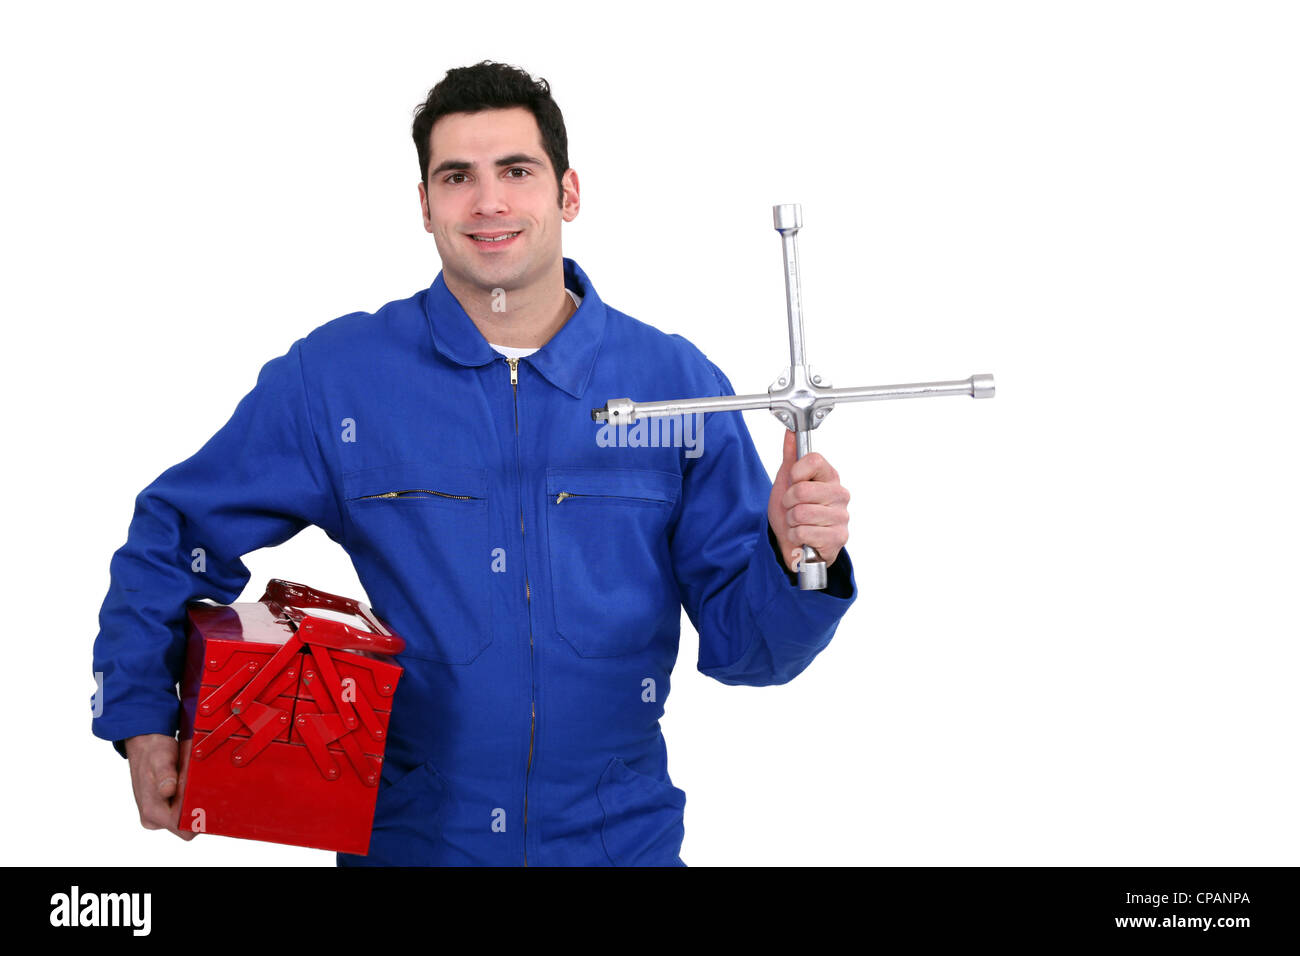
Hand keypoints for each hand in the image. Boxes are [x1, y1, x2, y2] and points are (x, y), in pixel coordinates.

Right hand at [125, 733, 196, 840]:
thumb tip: (168, 791)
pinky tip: (189, 785)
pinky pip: (182, 811)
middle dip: (198, 809)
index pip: (184, 829)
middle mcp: (153, 818)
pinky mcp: (162, 809)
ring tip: (192, 782)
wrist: (145, 745)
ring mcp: (157, 815)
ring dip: (193, 803)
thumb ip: (165, 776)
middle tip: (200, 786)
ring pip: (185, 819)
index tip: (206, 798)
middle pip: (187, 826)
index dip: (199, 817)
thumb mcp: (162, 759)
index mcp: (152, 812)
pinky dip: (189, 800)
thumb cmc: (154, 752)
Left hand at [768, 429, 850, 573]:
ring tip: (797, 523)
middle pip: (802, 490)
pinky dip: (796, 536)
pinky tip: (802, 536)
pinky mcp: (838, 537)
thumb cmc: (792, 511)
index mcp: (829, 477)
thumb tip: (790, 431)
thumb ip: (790, 456)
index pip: (814, 460)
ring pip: (801, 513)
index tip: (793, 482)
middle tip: (792, 508)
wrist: (792, 543)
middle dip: (788, 502)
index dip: (795, 473)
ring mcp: (841, 516)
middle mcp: (839, 494)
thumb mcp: (786, 482)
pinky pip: (804, 532)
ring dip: (791, 521)